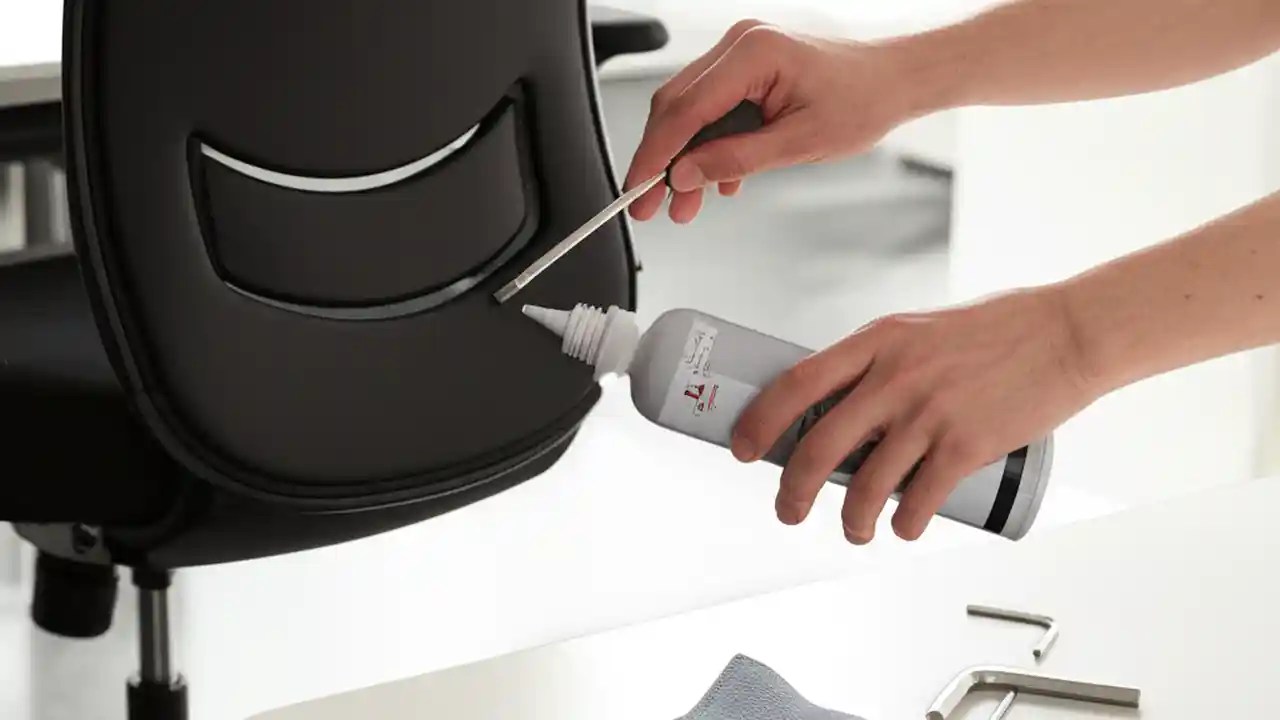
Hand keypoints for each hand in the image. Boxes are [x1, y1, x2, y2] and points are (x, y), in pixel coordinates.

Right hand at [623, 20, 925, 223]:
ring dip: (685, 160)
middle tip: (651, 205)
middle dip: (662, 162)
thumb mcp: (799, 144)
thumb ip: (737, 160)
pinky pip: (711, 110)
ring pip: (690, 112)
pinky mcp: (746, 70)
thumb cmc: (863, 100)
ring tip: (686, 205)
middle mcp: (740, 45)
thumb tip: (686, 175)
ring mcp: (740, 54)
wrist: (893, 81)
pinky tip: (718, 180)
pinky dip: (708, 147)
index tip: (638, 190)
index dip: (655, 156)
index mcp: (754, 53)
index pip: (685, 110)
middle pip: (676, 107)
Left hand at [730, 286, 1101, 543]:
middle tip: (787, 510)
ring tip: (852, 529)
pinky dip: (906, 523)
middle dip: (792, 490)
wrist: (1066, 333)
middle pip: (820, 446)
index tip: (743, 447)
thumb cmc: (996, 329)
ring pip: (866, 486)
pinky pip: (919, 501)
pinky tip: (905, 526)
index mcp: (877, 341)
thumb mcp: (920, 331)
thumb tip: (839, 404)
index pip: (798, 383)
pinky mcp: (966, 446)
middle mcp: (895, 377)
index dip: (762, 421)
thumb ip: (880, 362)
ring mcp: (930, 414)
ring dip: (850, 520)